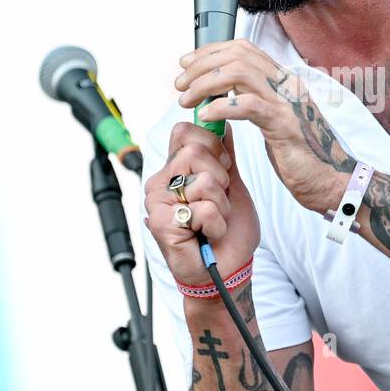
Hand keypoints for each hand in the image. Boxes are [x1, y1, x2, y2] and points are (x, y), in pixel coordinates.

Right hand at [144, 121, 258, 289]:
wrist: (227, 269)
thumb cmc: (227, 230)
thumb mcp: (232, 185)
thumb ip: (225, 154)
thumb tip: (223, 121)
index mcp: (174, 169)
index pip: (184, 131)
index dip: (212, 145)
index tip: (223, 169)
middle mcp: (161, 182)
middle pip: (195, 151)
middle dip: (221, 179)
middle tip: (219, 202)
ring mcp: (157, 202)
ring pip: (202, 181)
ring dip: (221, 205)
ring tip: (214, 220)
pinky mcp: (160, 223)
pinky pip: (203, 209)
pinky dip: (217, 224)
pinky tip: (207, 234)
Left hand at [174, 39, 357, 213]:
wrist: (333, 182)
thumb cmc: (304, 157)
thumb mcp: (275, 122)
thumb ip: (253, 104)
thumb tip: (221, 97)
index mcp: (284, 81)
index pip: (243, 49)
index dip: (210, 52)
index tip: (187, 66)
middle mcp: (287, 85)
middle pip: (237, 55)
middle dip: (201, 66)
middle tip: (180, 85)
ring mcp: (287, 102)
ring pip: (238, 73)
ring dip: (204, 84)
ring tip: (187, 101)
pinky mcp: (285, 125)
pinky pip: (247, 105)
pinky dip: (220, 106)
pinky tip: (205, 115)